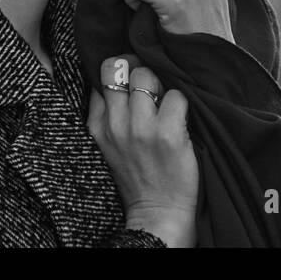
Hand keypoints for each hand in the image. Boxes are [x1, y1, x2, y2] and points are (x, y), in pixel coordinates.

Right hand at [87, 54, 197, 247]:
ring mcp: (141, 129)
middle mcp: (115, 124)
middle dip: (140, 71)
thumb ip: (107, 112)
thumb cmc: (138, 175)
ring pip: (147, 76)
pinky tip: (181, 120)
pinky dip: (182, 103)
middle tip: (152, 89)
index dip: (121, 70)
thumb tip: (120, 75)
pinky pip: (176, 96)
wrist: (157, 212)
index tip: (132, 79)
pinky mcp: (168, 134)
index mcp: (98, 125)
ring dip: (161, 86)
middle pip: (121, 67)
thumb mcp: (108, 144)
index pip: (103, 75)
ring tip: (166, 104)